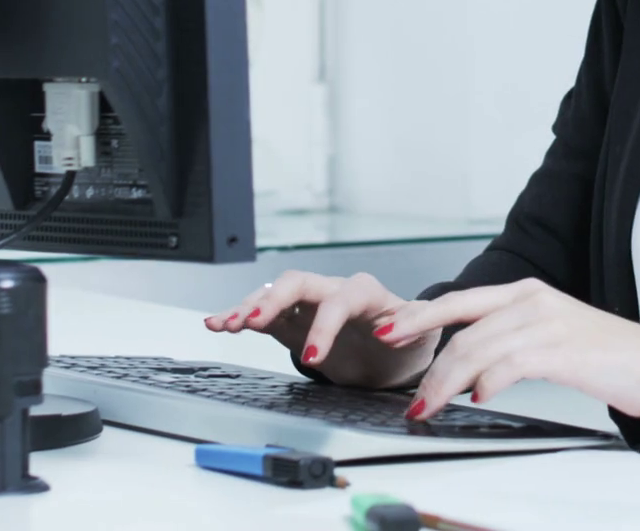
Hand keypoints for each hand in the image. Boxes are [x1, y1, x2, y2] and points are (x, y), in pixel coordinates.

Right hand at [203, 270, 440, 389]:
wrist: (395, 354)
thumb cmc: (407, 340)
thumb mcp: (421, 333)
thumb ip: (414, 326)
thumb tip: (395, 330)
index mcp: (367, 293)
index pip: (342, 298)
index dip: (325, 324)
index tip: (313, 357)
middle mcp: (333, 291)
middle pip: (299, 282)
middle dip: (274, 300)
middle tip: (252, 323)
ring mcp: (310, 305)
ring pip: (275, 295)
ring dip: (249, 307)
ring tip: (224, 324)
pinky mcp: (293, 322)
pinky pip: (264, 314)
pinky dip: (239, 317)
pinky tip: (217, 323)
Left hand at [375, 278, 639, 420]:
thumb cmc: (600, 356)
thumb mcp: (547, 337)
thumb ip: (507, 342)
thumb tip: (463, 370)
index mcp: (525, 293)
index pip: (459, 300)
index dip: (420, 315)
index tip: (388, 330)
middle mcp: (532, 300)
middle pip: (462, 328)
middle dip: (429, 365)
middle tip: (411, 397)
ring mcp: (548, 321)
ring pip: (478, 348)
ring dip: (447, 383)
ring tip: (431, 408)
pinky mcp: (563, 348)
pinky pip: (512, 362)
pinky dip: (488, 381)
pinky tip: (479, 398)